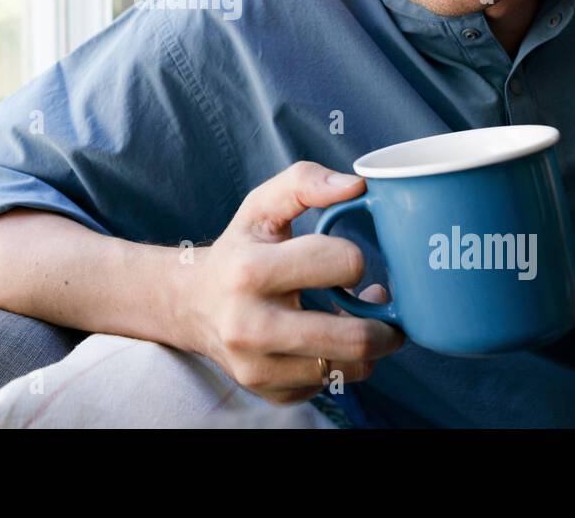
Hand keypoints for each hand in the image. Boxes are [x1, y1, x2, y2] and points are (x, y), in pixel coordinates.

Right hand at [181, 161, 406, 404]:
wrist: (190, 304)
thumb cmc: (238, 249)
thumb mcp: (260, 206)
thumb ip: (305, 183)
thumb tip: (356, 186)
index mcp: (251, 270)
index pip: (344, 264)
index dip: (354, 259)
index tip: (346, 261)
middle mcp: (250, 325)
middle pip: (355, 338)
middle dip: (384, 323)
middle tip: (383, 306)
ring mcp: (258, 366)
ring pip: (350, 368)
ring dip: (368, 346)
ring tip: (356, 321)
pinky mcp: (267, 391)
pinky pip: (329, 385)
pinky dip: (340, 364)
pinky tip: (326, 341)